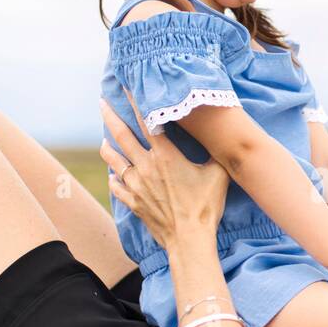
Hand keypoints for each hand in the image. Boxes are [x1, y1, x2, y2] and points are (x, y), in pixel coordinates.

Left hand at [99, 91, 230, 249]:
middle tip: (102, 102)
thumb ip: (217, 153)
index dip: (135, 102)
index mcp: (165, 155)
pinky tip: (114, 174)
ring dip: (107, 147)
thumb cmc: (206, 207)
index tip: (126, 87)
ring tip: (104, 140)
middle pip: (121, 136)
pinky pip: (117, 186)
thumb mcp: (219, 175)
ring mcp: (137, 185)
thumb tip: (225, 138)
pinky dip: (114, 178)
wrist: (189, 239)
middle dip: (110, 116)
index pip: (147, 121)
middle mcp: (146, 166)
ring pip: (114, 160)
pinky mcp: (134, 202)